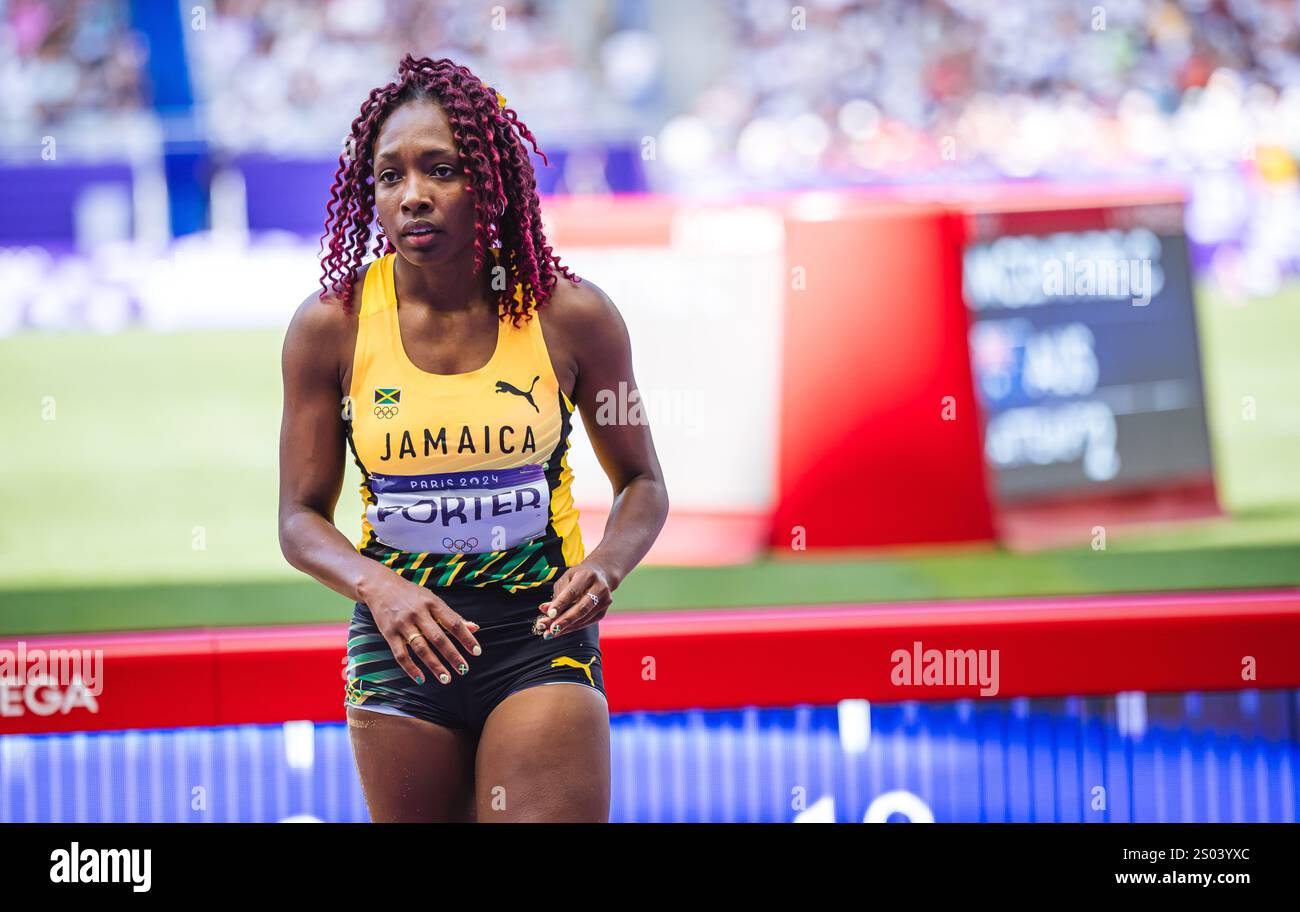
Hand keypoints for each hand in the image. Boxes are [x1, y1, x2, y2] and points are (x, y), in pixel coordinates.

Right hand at [359, 569, 481, 684]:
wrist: (380, 586)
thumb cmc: (411, 595)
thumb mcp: (433, 599)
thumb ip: (452, 616)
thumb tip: (475, 628)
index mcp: (432, 603)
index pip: (453, 623)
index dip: (466, 638)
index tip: (476, 651)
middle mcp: (418, 613)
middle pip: (438, 637)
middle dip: (452, 655)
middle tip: (464, 669)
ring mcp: (402, 624)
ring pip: (420, 648)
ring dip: (434, 665)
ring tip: (446, 679)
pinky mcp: (389, 633)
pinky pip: (400, 654)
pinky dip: (410, 668)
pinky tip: (421, 679)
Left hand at [535, 560, 616, 638]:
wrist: (601, 575)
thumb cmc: (579, 576)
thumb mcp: (566, 579)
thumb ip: (557, 594)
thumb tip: (545, 610)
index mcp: (587, 576)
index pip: (573, 592)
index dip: (560, 603)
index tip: (549, 613)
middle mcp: (599, 588)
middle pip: (581, 608)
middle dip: (564, 620)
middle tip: (550, 629)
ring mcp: (604, 601)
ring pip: (583, 618)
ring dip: (565, 627)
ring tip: (550, 632)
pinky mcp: (603, 612)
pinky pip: (585, 623)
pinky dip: (572, 628)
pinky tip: (560, 631)